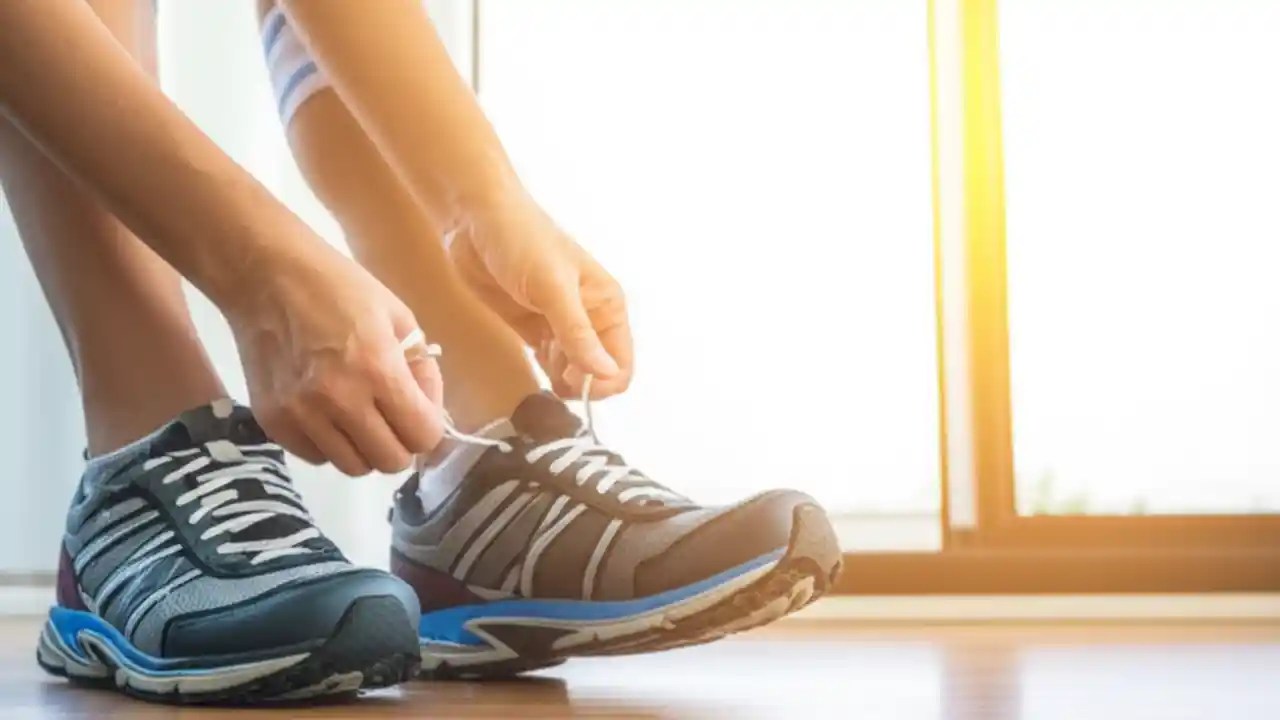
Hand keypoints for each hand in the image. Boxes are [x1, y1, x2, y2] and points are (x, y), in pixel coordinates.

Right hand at [226, 245, 444, 474]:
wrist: (264, 276)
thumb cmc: (338, 288)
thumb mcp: (397, 315)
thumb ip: (421, 367)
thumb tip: (429, 408)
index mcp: (378, 369)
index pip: (422, 437)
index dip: (428, 427)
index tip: (419, 409)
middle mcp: (339, 401)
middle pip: (390, 462)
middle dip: (401, 442)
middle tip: (392, 418)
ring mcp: (301, 415)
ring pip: (353, 467)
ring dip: (364, 448)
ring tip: (358, 416)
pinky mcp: (272, 422)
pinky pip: (316, 457)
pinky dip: (329, 444)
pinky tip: (327, 413)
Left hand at [450, 193, 633, 398]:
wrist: (474, 218)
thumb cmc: (521, 242)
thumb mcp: (552, 288)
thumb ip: (578, 334)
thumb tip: (607, 374)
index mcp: (607, 306)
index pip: (621, 364)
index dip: (601, 383)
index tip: (572, 383)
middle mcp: (591, 318)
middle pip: (598, 372)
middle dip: (579, 383)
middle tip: (551, 375)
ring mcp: (561, 325)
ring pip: (574, 372)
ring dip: (561, 380)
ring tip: (540, 364)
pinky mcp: (534, 329)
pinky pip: (550, 363)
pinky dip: (545, 371)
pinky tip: (534, 362)